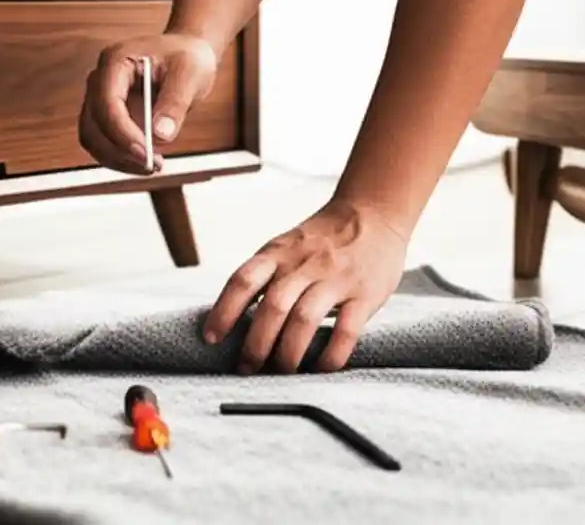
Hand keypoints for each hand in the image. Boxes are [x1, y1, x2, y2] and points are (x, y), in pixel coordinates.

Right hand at [78, 33, 218, 174]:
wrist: (184, 55)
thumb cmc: (186, 57)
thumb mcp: (190, 74)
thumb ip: (175, 103)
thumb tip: (160, 135)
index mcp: (116, 61)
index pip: (106, 103)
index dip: (122, 132)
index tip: (145, 152)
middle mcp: (100, 80)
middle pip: (94, 125)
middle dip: (120, 150)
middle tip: (152, 164)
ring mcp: (100, 99)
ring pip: (94, 139)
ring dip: (119, 159)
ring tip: (152, 165)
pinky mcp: (106, 117)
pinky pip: (103, 144)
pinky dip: (121, 159)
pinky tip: (144, 161)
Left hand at [202, 198, 408, 373]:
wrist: (373, 212)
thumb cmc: (321, 239)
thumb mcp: (285, 246)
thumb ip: (263, 274)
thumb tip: (230, 316)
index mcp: (278, 252)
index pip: (242, 281)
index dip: (223, 311)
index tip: (211, 339)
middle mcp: (304, 263)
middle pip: (272, 306)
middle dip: (255, 344)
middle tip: (246, 368)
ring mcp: (336, 278)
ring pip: (304, 320)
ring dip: (288, 353)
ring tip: (280, 372)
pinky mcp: (365, 293)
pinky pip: (346, 331)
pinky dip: (330, 354)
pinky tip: (320, 368)